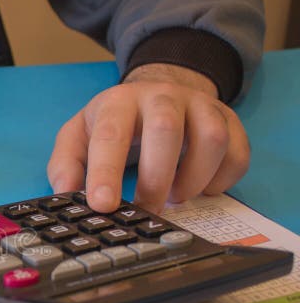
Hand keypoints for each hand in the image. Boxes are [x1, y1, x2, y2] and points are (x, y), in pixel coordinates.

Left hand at [47, 63, 249, 212]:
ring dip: (194, 178)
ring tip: (176, 197)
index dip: (106, 171)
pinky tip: (203, 189)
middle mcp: (161, 96)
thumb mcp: (78, 136)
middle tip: (147, 209)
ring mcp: (200, 105)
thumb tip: (66, 193)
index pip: (111, 134)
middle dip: (156, 177)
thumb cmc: (113, 123)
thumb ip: (65, 163)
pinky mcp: (229, 120)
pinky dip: (223, 179)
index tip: (104, 205)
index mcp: (119, 102)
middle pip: (165, 129)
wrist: (156, 93)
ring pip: (210, 138)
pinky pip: (238, 151)